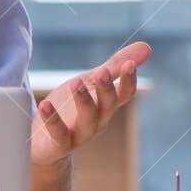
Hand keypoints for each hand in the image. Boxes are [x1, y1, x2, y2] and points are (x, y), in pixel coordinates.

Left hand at [31, 42, 151, 167]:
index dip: (128, 80)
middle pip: (107, 105)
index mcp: (106, 106)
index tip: (129, 64)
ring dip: (84, 101)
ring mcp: (80, 135)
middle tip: (102, 72)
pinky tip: (45, 105)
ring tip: (76, 83)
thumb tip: (146, 46)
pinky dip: (52, 119)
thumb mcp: (89, 84)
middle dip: (106, 88)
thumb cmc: (69, 109)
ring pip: (88, 120)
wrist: (44, 144)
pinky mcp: (59, 145)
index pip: (124, 94)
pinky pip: (59, 134)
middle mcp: (98, 121)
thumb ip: (113, 67)